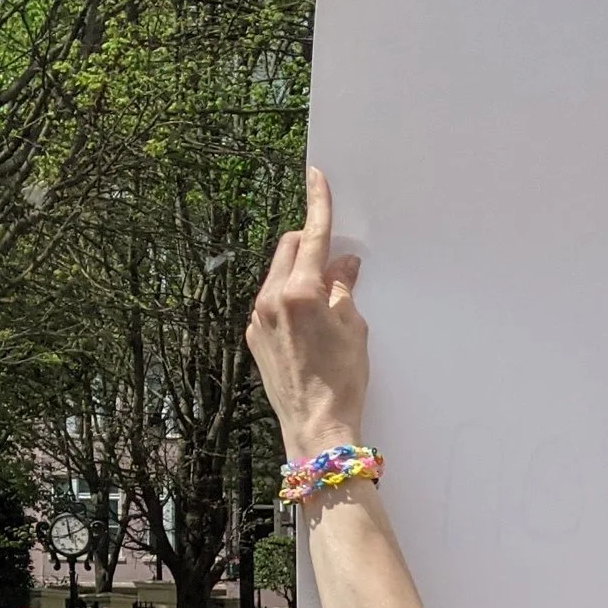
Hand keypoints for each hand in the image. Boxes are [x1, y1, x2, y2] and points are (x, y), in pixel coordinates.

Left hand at [246, 166, 368, 459]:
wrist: (315, 429)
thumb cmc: (340, 383)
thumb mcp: (353, 329)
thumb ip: (344, 288)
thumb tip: (343, 264)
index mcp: (299, 292)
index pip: (313, 236)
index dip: (318, 204)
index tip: (316, 178)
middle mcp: (270, 299)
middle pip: (288, 247)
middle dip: (310, 242)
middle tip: (335, 259)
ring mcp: (257, 319)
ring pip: (277, 274)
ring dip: (300, 272)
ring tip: (325, 299)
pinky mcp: (254, 338)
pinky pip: (270, 301)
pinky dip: (289, 298)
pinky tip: (308, 322)